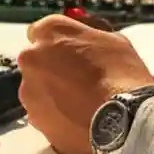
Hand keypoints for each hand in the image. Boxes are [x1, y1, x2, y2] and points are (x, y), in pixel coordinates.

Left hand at [16, 15, 153, 153]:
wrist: (124, 121)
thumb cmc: (122, 75)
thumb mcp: (113, 40)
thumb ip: (89, 34)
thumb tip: (83, 34)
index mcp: (49, 33)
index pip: (41, 31)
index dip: (57, 43)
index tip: (69, 52)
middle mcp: (32, 58)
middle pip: (36, 61)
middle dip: (52, 68)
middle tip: (79, 80)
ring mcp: (29, 90)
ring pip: (37, 88)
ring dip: (52, 93)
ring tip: (81, 104)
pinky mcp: (34, 118)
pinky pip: (42, 112)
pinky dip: (55, 115)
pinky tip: (77, 119)